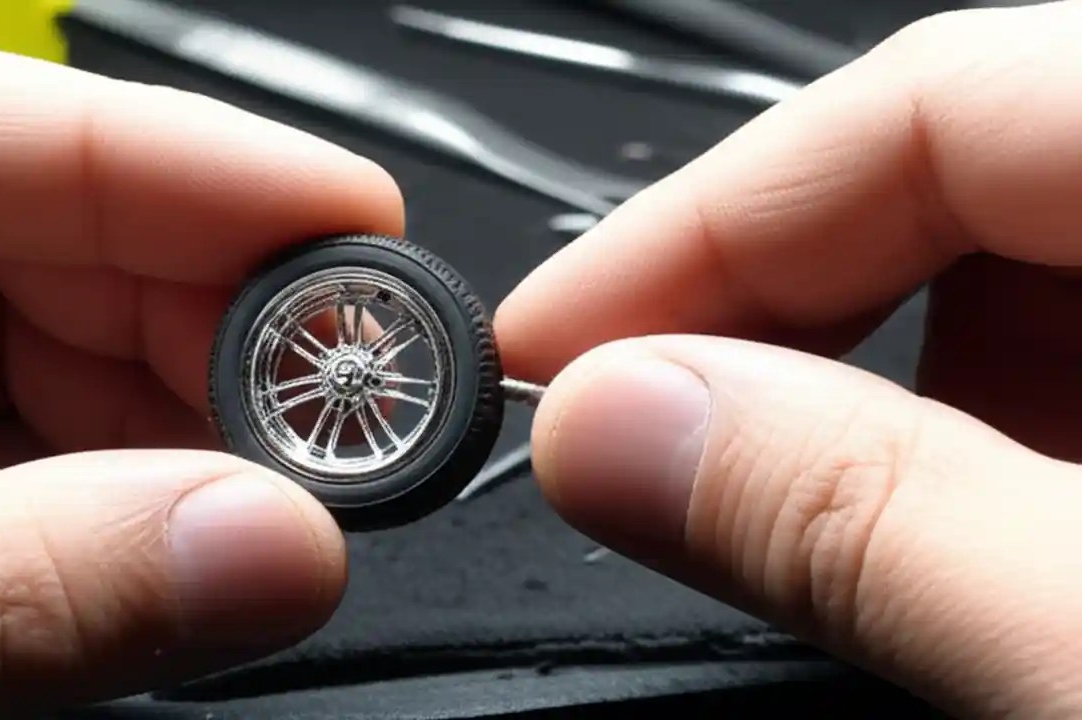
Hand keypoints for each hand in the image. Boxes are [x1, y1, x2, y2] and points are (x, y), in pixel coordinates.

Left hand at [0, 24, 401, 717]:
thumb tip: (262, 550)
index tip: (354, 225)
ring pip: (42, 357)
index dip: (188, 163)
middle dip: (203, 330)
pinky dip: (102, 501)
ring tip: (271, 493)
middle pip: (35, 239)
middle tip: (339, 410)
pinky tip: (169, 535)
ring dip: (173, 430)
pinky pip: (4, 453)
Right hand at [497, 2, 1081, 717]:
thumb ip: (860, 518)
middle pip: (957, 184)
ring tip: (771, 515)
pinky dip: (973, 462)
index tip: (550, 345)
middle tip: (628, 442)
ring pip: (1013, 290)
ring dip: (867, 408)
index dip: (701, 221)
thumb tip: (618, 427)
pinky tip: (938, 552)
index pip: (930, 101)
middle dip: (767, 321)